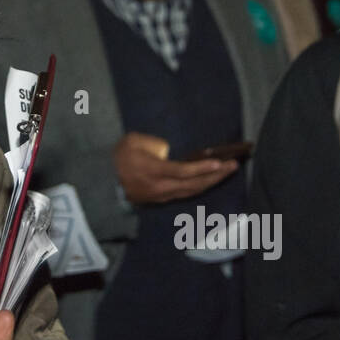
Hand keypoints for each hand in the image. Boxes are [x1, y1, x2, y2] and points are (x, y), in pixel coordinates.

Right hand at [114, 132, 237, 204]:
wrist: (105, 181)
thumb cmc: (120, 157)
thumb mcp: (133, 141)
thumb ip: (154, 144)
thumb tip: (169, 152)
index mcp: (153, 170)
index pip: (182, 171)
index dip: (202, 168)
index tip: (219, 163)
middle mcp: (161, 186)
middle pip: (194, 184)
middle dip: (216, 175)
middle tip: (234, 165)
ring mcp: (163, 195)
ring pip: (192, 191)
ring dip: (212, 181)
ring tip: (228, 172)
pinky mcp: (163, 199)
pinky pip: (187, 193)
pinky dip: (202, 186)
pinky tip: (212, 179)